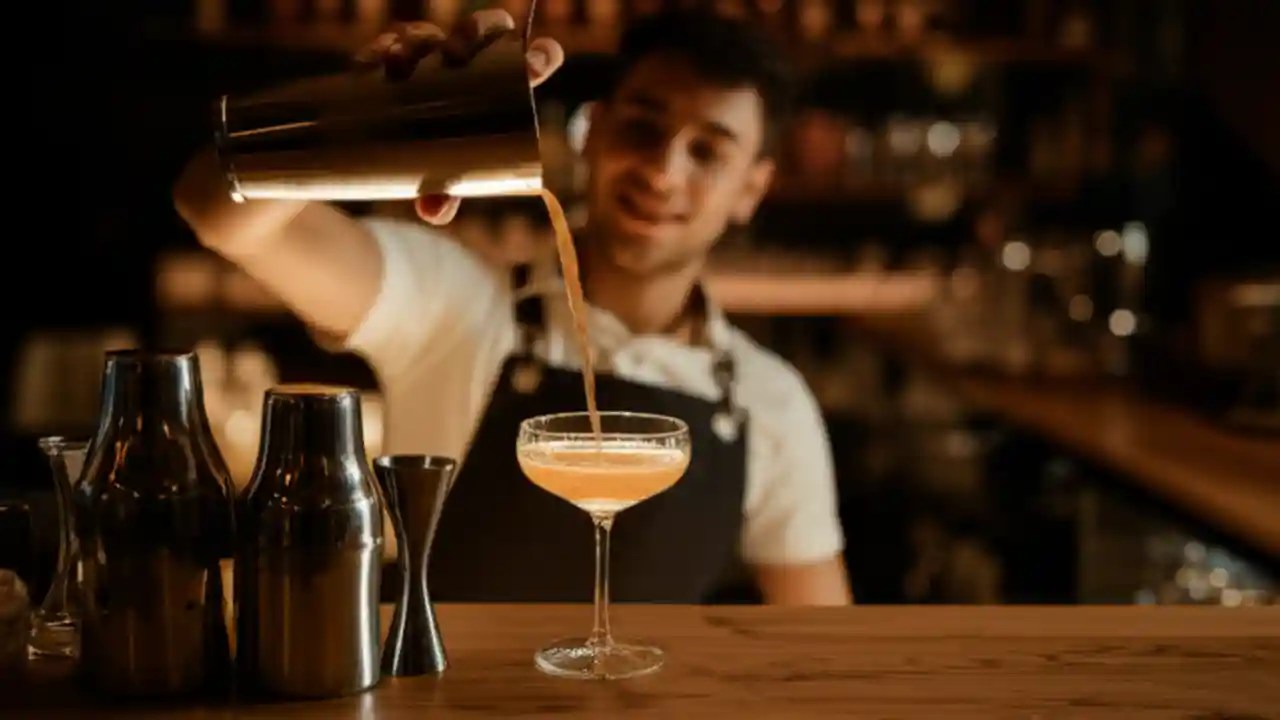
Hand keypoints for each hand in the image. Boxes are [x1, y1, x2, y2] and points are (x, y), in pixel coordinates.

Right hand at [353, 10, 564, 224]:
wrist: (393, 143)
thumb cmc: (441, 157)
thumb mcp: (448, 177)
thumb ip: (446, 192)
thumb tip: (432, 213)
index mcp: (502, 85)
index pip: (534, 59)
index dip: (541, 56)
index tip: (538, 64)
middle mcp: (471, 60)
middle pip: (484, 28)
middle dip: (471, 33)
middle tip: (454, 56)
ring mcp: (435, 52)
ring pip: (434, 31)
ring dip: (419, 40)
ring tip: (401, 62)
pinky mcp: (398, 52)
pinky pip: (393, 41)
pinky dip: (384, 48)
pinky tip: (374, 62)